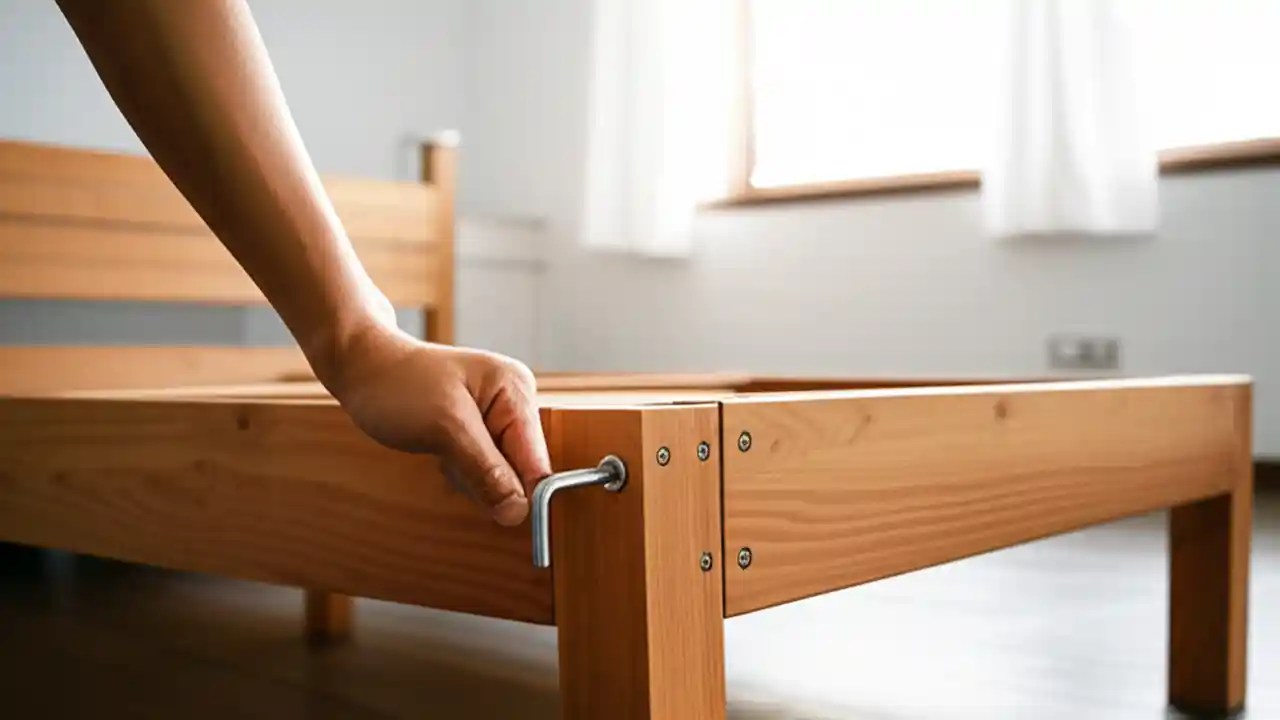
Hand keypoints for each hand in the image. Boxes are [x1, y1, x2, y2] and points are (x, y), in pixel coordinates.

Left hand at [323, 321, 550, 526]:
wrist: (362, 367)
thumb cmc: (398, 385)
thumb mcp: (445, 429)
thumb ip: (486, 471)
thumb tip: (518, 512)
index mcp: (516, 391)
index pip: (537, 460)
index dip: (523, 492)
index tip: (499, 514)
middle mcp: (514, 402)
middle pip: (520, 470)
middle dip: (485, 479)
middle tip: (450, 459)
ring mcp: (497, 415)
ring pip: (499, 474)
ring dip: (469, 476)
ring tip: (440, 446)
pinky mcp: (479, 429)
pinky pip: (482, 467)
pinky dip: (460, 470)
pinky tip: (439, 450)